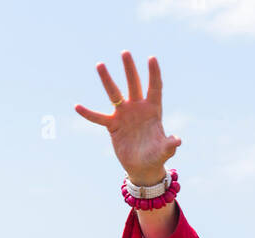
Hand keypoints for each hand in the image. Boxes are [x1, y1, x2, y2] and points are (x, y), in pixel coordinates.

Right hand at [75, 52, 180, 184]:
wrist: (143, 168)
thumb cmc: (156, 156)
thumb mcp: (164, 152)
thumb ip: (169, 145)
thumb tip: (177, 141)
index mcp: (153, 110)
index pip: (155, 88)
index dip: (154, 74)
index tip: (152, 58)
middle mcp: (138, 108)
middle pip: (134, 85)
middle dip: (130, 69)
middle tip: (125, 53)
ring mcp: (124, 115)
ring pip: (115, 94)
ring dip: (107, 80)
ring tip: (100, 65)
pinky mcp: (113, 126)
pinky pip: (99, 118)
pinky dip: (88, 114)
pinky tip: (77, 107)